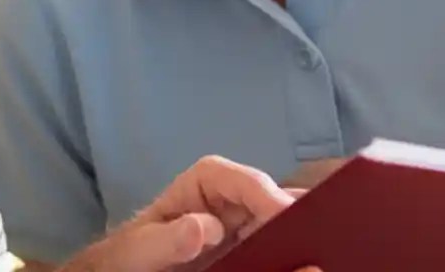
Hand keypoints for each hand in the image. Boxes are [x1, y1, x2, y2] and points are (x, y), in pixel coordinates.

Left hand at [59, 156, 303, 271]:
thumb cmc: (126, 257)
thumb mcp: (139, 250)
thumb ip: (167, 240)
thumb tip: (205, 226)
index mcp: (207, 183)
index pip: (244, 182)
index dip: (269, 196)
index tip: (287, 216)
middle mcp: (234, 202)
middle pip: (275, 204)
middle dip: (297, 218)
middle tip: (318, 242)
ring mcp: (247, 231)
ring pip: (284, 230)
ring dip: (300, 242)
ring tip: (316, 258)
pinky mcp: (251, 256)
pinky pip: (278, 255)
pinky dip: (291, 260)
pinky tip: (305, 266)